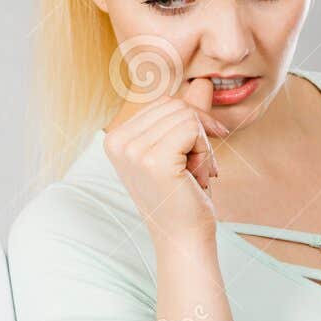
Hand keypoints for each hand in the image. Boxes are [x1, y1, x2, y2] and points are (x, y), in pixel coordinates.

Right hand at [103, 77, 229, 243]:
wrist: (183, 238)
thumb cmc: (183, 196)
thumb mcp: (180, 149)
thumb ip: (186, 115)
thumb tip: (201, 82)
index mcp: (115, 137)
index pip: (164, 102)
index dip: (190, 122)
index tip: (196, 153)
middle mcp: (117, 141)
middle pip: (175, 104)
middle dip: (196, 133)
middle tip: (194, 168)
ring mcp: (132, 150)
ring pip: (186, 115)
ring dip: (202, 145)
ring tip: (193, 174)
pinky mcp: (153, 159)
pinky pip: (192, 128)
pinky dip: (205, 151)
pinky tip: (197, 176)